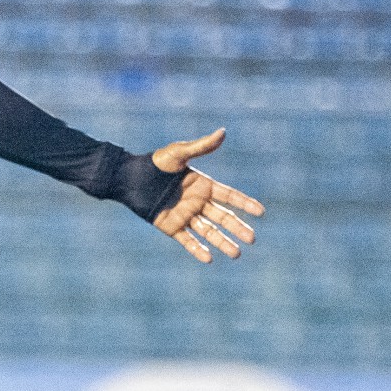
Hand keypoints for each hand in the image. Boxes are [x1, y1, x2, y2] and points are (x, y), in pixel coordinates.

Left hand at [150, 128, 263, 263]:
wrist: (128, 178)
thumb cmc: (153, 163)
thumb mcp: (178, 153)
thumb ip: (201, 147)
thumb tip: (223, 132)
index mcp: (202, 185)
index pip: (229, 196)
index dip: (245, 203)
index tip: (261, 212)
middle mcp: (197, 202)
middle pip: (222, 217)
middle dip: (237, 228)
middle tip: (252, 239)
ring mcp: (185, 215)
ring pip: (208, 232)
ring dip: (222, 243)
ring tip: (236, 254)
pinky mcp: (170, 226)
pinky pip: (187, 240)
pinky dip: (197, 250)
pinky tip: (209, 259)